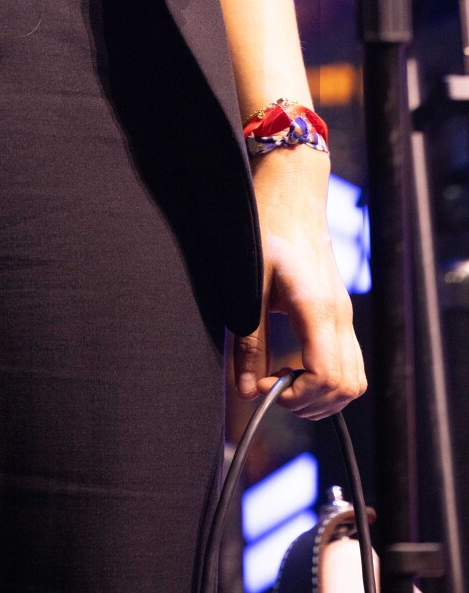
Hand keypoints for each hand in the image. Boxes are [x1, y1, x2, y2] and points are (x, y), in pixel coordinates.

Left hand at [234, 151, 366, 419]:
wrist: (292, 197)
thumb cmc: (266, 231)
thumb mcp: (248, 286)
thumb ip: (248, 341)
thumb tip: (245, 389)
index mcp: (318, 310)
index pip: (326, 378)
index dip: (293, 395)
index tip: (261, 387)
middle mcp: (340, 318)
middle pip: (346, 389)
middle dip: (308, 402)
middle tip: (270, 388)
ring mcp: (345, 317)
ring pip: (354, 382)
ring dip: (320, 396)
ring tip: (282, 380)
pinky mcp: (341, 315)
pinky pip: (350, 365)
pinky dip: (328, 381)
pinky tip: (295, 367)